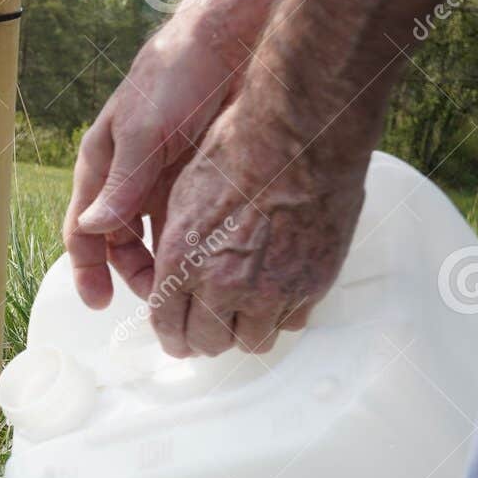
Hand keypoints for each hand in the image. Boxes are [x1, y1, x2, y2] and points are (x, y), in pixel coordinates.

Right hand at [63, 17, 239, 309]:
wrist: (237, 32)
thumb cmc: (178, 71)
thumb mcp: (144, 132)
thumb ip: (121, 184)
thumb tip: (91, 231)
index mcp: (103, 164)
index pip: (82, 230)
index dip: (86, 268)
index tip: (99, 302)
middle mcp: (131, 176)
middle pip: (121, 242)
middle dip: (133, 274)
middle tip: (159, 300)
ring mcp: (167, 176)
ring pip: (158, 237)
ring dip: (166, 265)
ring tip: (186, 287)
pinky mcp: (202, 174)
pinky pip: (192, 221)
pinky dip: (195, 245)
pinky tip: (210, 261)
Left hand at [148, 89, 373, 357]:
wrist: (300, 135)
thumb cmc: (237, 152)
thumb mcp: (182, 196)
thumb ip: (174, 246)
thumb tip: (167, 277)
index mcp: (182, 261)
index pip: (167, 323)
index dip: (171, 336)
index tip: (176, 340)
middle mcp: (222, 283)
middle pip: (208, 342)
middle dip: (204, 338)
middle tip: (209, 328)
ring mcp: (270, 289)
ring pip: (251, 342)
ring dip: (244, 331)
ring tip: (245, 314)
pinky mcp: (310, 284)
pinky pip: (290, 323)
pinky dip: (281, 315)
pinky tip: (279, 295)